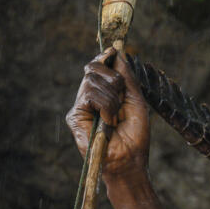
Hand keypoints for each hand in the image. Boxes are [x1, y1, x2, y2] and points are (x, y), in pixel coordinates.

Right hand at [66, 48, 149, 180]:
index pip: (96, 67)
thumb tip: (118, 52)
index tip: (113, 50)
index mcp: (102, 94)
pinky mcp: (74, 117)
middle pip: (93, 69)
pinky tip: (109, 121)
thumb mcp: (135, 99)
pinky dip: (106, 107)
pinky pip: (90, 96)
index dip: (103, 58)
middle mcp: (88, 99)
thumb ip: (126, 77)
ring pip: (92, 81)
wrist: (130, 158)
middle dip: (114, 79)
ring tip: (116, 116)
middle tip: (122, 98)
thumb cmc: (135, 134)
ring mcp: (80, 107)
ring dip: (112, 97)